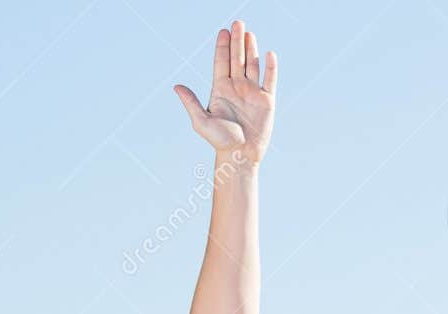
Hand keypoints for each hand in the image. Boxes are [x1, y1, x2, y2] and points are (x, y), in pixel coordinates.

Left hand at [173, 19, 276, 162]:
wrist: (241, 156)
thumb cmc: (220, 142)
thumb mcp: (201, 122)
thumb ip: (191, 103)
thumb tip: (177, 87)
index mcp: (221, 89)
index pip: (221, 62)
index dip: (222, 46)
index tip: (224, 31)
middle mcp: (237, 87)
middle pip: (237, 59)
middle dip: (237, 41)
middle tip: (238, 23)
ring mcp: (252, 93)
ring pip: (252, 66)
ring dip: (251, 49)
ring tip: (250, 33)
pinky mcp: (267, 102)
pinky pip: (270, 81)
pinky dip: (270, 68)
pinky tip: (269, 54)